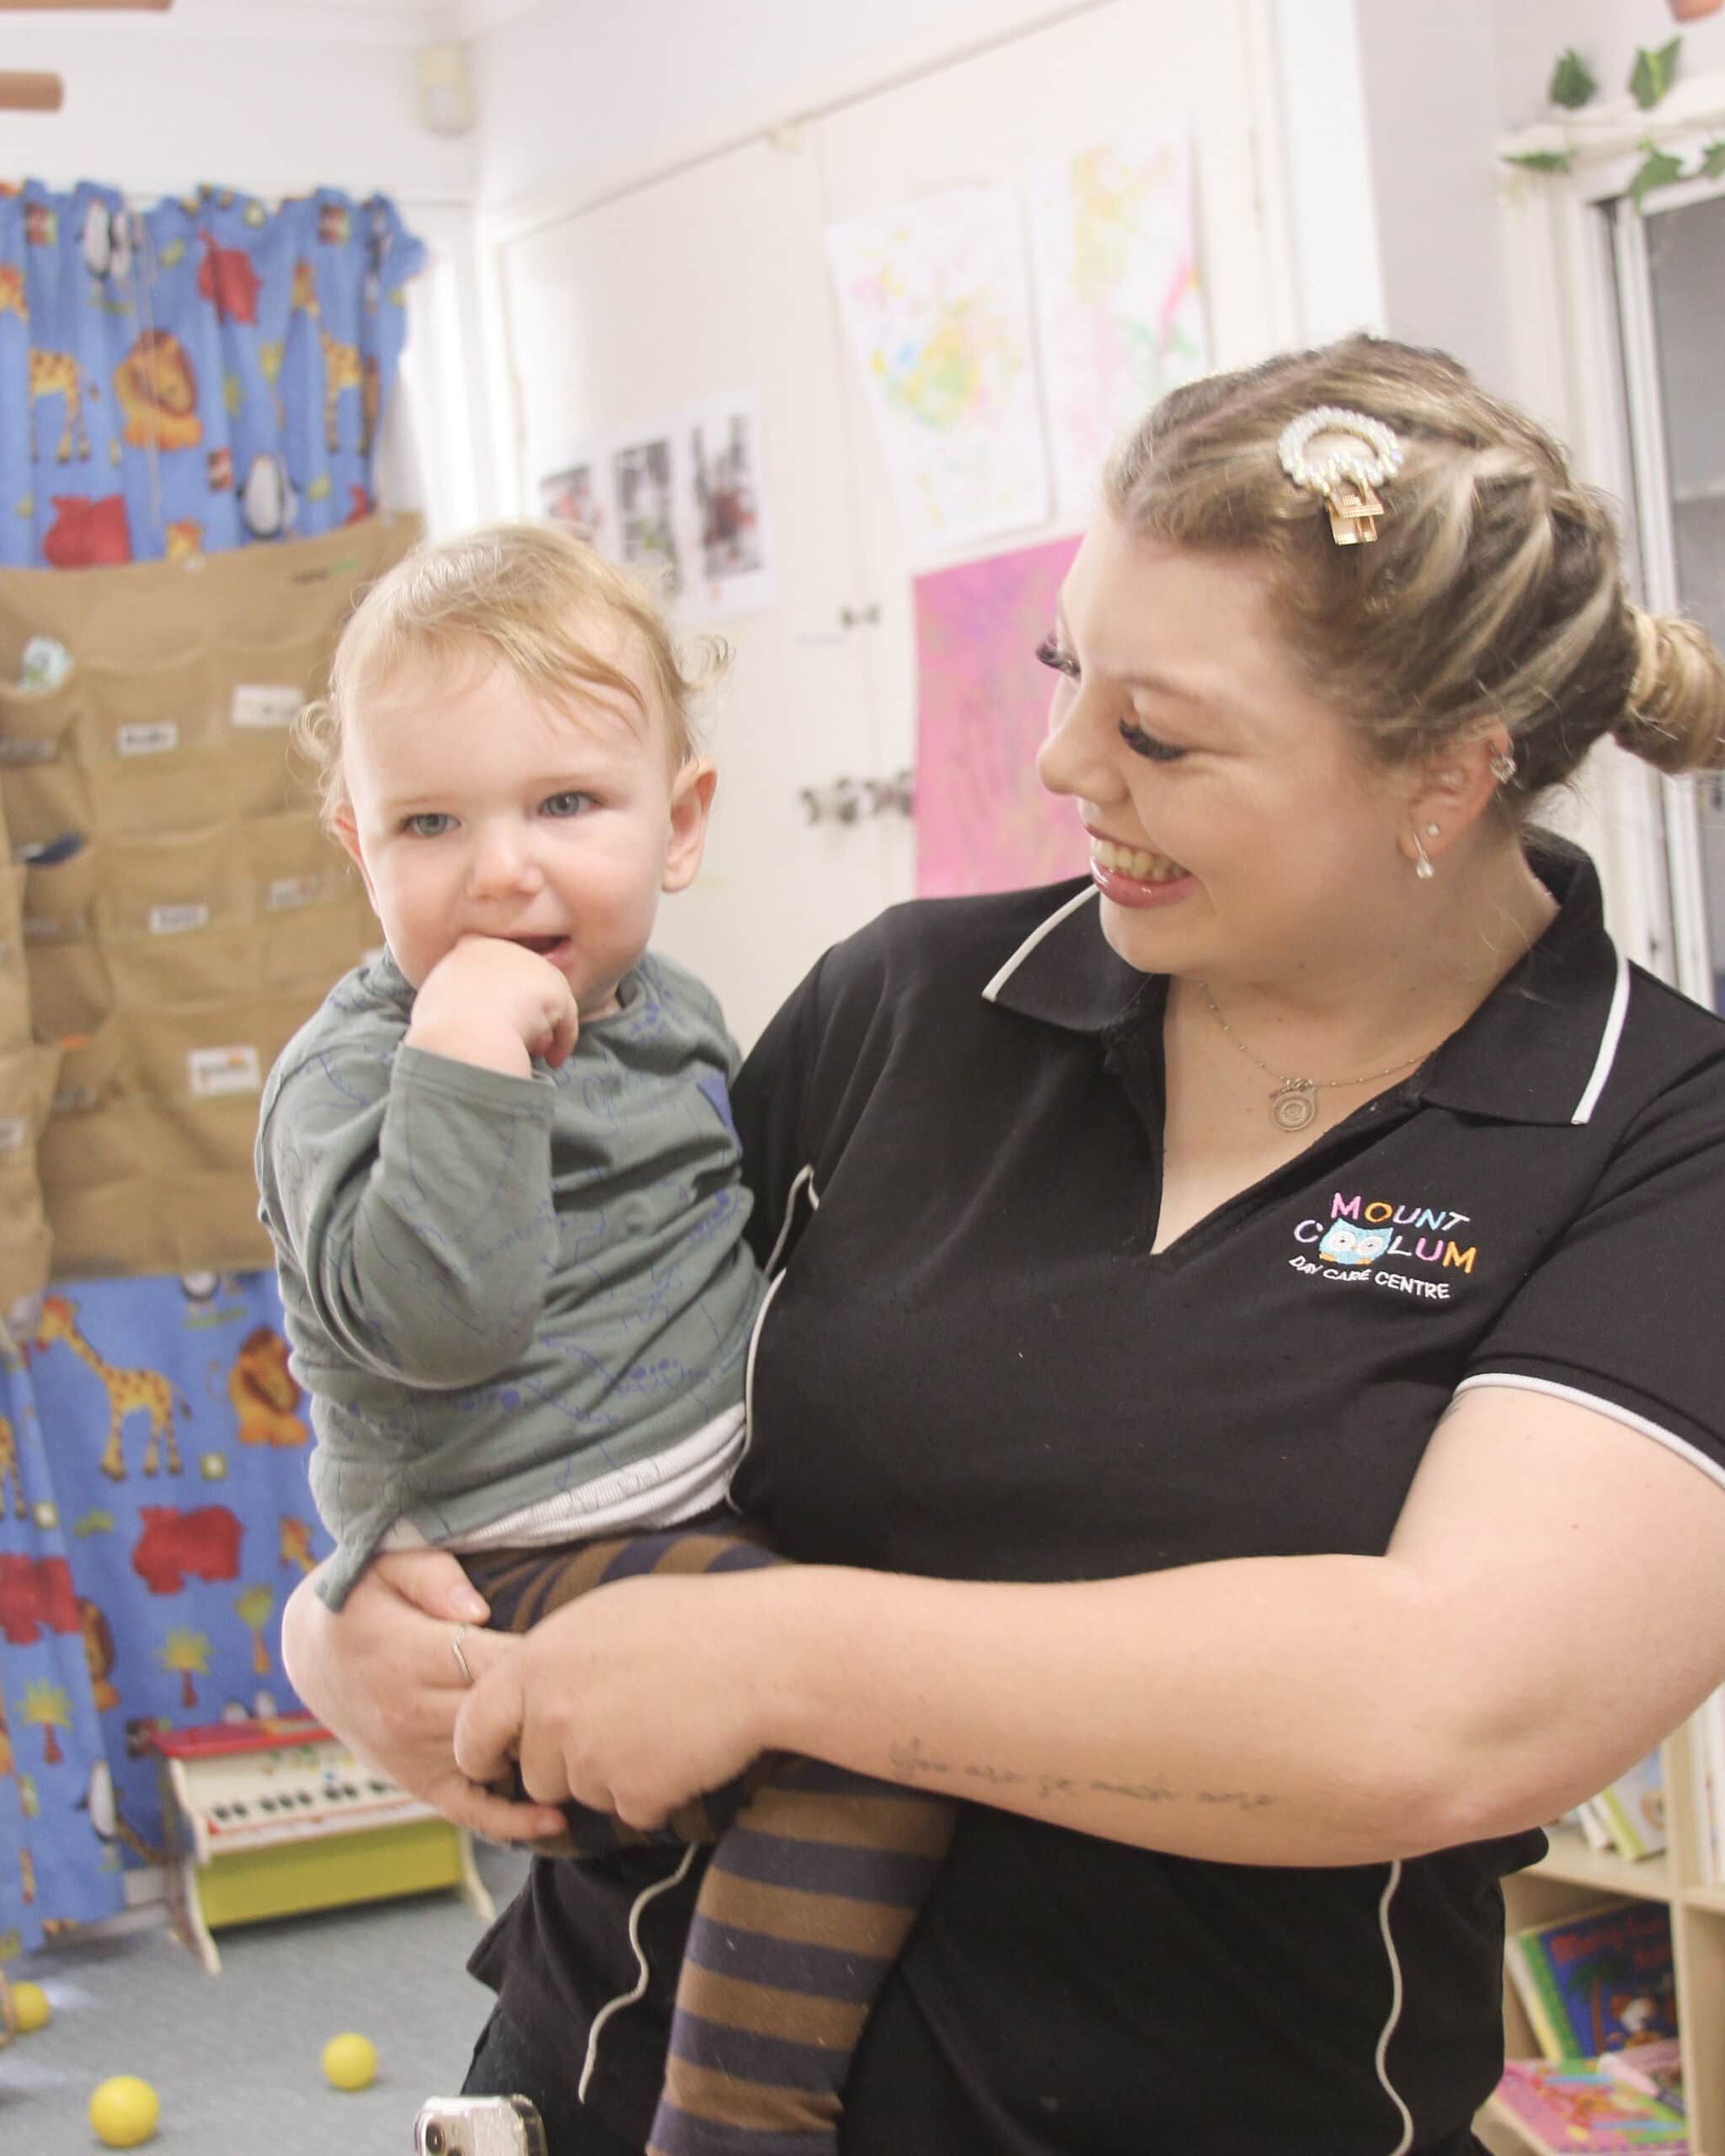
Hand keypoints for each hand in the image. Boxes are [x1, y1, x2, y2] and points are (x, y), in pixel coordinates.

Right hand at [280, 1554, 567, 1842]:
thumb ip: (434, 1577)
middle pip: (505, 1719)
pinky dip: (511, 1823)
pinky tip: (555, 1819)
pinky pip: (468, 1811)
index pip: (499, 1665)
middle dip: (553, 1709)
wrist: (313, 1653)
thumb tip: (478, 1610)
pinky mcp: (416, 1782)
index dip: (546, 1661)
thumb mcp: (387, 1563)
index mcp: (415, 1656)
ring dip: (543, 1757)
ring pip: (496, 1765)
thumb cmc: (363, 1599)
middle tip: (601, 1696)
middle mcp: (415, 1712)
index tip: (586, 1651)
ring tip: (593, 1743)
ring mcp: (415, 1755)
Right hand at [406, 935, 579, 1076]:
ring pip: (543, 1002)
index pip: (492, 964)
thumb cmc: (443, 1032)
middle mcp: (503, 949)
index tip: (496, 1017)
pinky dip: (562, 1041)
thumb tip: (469, 1019)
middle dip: (523, 1012)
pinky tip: (553, 1060)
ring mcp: (531, 966)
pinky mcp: (554, 988)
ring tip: (532, 1053)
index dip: (498, 993)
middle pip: (520, 983)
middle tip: (519, 1040)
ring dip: (540, 1029)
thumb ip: (458, 1002)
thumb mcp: (437, 1007)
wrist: (463, 1039)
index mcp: (469, 949)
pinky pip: (565, 1019)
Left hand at [453, 1568, 785, 1829]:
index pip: (471, 1730)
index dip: (484, 1749)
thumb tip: (528, 1688)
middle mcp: (550, 1717)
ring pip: (584, 1793)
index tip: (499, 1756)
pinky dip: (657, 1792)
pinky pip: (632, 1810)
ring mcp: (589, 1761)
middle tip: (622, 1721)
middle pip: (535, 1773)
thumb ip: (549, 1659)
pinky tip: (685, 1746)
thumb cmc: (688, 1621)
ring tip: (662, 1722)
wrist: (759, 1652)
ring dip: (615, 1774)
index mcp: (533, 1665)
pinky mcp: (632, 1796)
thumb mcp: (600, 1615)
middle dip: (567, 1762)